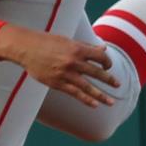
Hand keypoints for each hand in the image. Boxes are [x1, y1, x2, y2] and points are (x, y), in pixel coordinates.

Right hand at [0, 24, 116, 108]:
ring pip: (88, 87)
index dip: (107, 62)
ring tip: (111, 102)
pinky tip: (94, 105)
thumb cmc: (46, 42)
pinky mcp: (57, 83)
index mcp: (77, 48)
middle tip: (118, 85)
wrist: (26, 48)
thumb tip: (103, 49)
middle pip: (97, 73)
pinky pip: (75, 93)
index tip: (107, 66)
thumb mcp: (68, 41)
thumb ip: (86, 47)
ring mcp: (65, 74)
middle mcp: (73, 61)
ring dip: (101, 95)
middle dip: (109, 80)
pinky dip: (86, 99)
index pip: (99, 57)